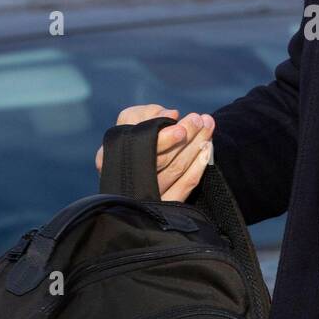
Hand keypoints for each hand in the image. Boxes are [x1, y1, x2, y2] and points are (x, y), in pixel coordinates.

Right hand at [94, 104, 214, 201]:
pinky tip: (207, 149)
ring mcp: (146, 196)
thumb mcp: (130, 123)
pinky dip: (198, 167)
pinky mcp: (164, 204)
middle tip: (201, 120)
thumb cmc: (130, 138)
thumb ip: (147, 114)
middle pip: (163, 159)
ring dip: (196, 147)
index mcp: (110, 158)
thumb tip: (171, 114)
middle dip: (186, 137)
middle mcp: (127, 180)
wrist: (128, 181)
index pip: (140, 150)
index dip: (164, 138)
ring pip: (176, 170)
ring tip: (208, 127)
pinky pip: (185, 186)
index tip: (181, 127)